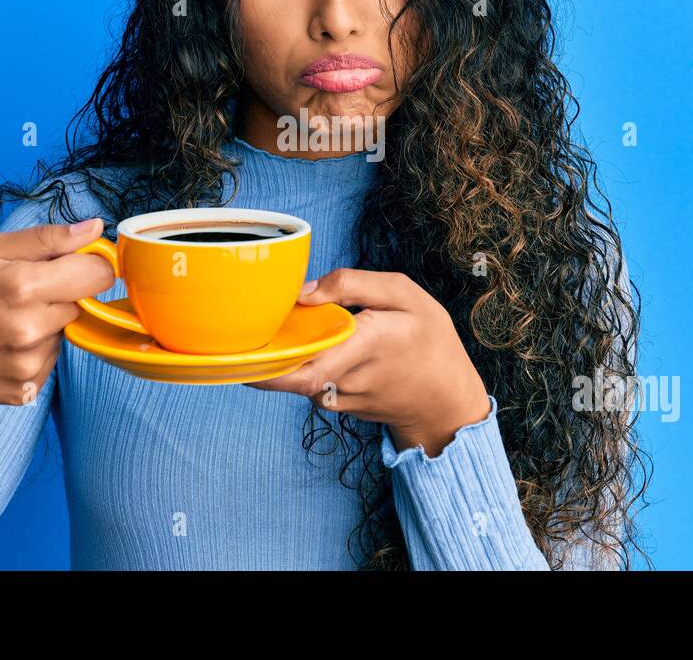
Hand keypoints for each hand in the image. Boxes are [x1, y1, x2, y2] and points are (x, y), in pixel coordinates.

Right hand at [0, 217, 116, 441]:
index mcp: (21, 286)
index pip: (98, 274)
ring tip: (3, 320)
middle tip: (17, 293)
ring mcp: (27, 365)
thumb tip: (95, 228)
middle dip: (60, 293)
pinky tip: (1, 345)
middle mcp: (29, 329)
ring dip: (46, 322)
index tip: (69, 264)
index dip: (88, 265)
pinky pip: (51, 359)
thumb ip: (46, 239)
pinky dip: (34, 350)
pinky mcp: (25, 390)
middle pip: (82, 302)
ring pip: (66, 331)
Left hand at [245, 268, 490, 456]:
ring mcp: (343, 398)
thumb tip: (304, 291)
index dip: (269, 360)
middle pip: (291, 375)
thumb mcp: (405, 295)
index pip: (306, 366)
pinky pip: (312, 383)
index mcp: (367, 342)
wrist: (447, 400)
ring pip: (300, 376)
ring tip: (298, 330)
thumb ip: (353, 284)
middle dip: (266, 358)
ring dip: (291, 355)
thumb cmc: (429, 340)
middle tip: (252, 336)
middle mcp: (350, 377)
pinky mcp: (340, 407)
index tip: (245, 342)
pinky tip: (321, 347)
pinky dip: (308, 364)